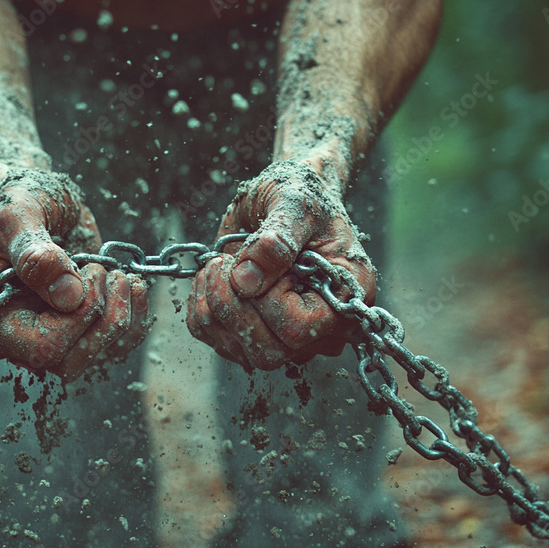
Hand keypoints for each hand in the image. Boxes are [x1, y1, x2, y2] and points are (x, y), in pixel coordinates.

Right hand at [0, 168, 151, 380]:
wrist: (35, 196)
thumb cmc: (16, 200)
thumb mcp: (16, 216)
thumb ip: (35, 254)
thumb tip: (69, 296)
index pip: (40, 348)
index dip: (74, 320)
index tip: (86, 273)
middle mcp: (15, 336)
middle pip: (70, 364)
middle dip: (103, 322)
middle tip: (107, 273)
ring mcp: (47, 334)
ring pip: (96, 358)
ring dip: (121, 319)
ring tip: (120, 275)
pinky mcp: (76, 326)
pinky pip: (113, 345)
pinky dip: (134, 319)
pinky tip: (134, 285)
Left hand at [186, 160, 375, 370]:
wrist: (285, 198)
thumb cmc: (300, 194)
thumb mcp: (293, 203)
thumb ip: (277, 238)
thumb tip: (246, 280)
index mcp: (346, 299)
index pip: (300, 330)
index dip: (268, 300)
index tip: (260, 259)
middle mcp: (321, 329)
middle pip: (268, 352)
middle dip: (233, 307)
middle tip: (224, 261)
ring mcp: (287, 338)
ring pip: (239, 351)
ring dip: (213, 305)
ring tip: (218, 262)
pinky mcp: (254, 333)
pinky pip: (216, 340)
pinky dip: (201, 308)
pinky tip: (212, 277)